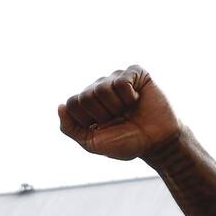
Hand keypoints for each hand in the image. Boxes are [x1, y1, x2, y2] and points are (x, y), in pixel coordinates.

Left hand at [58, 65, 181, 161]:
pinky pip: (121, 80)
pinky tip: (136, 100)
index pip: (71, 103)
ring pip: (102, 87)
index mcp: (87, 104)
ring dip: (115, 107)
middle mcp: (100, 88)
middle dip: (101, 115)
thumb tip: (60, 106)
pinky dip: (128, 96)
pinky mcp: (135, 73)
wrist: (154, 142)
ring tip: (127, 111)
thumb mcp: (91, 142)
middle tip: (117, 119)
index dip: (86, 120)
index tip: (101, 128)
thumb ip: (70, 128)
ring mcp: (117, 79)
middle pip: (85, 96)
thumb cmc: (125, 142)